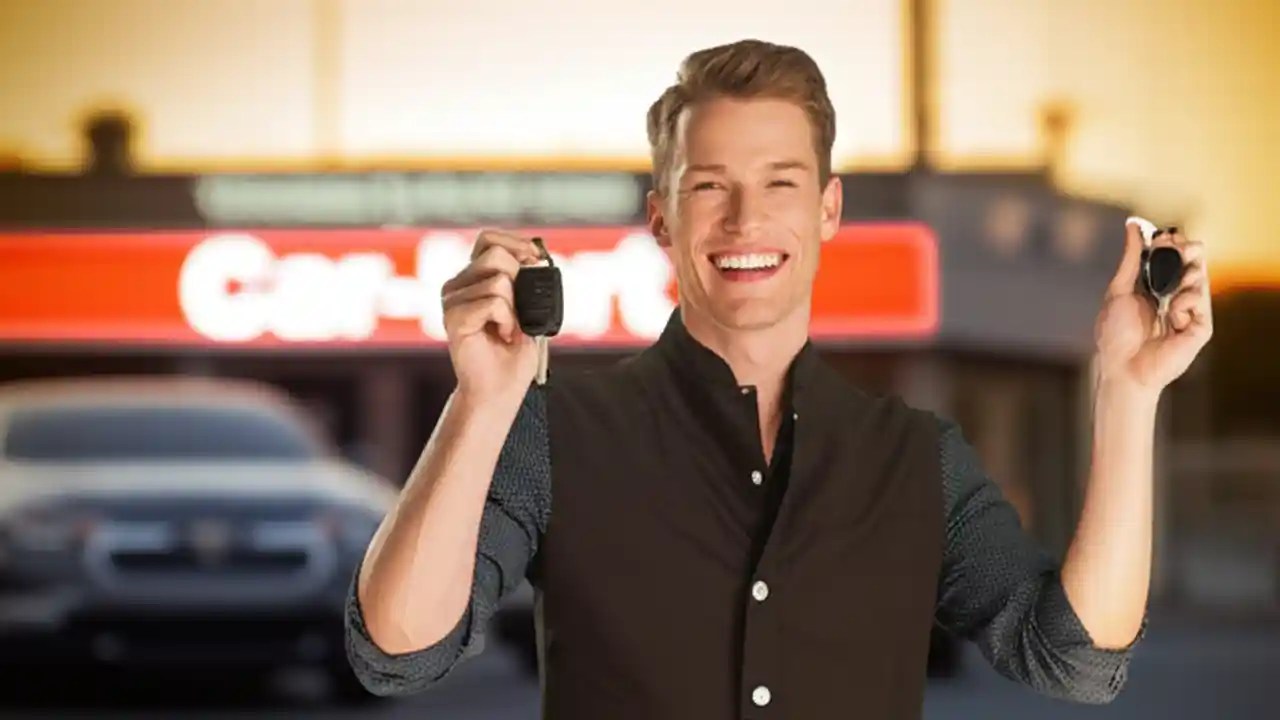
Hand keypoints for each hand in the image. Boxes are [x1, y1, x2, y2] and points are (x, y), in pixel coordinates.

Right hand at [442, 230, 542, 400]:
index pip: (488, 239)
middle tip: (518, 312)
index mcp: (472, 279)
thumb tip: (534, 256)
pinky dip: (508, 321)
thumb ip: (526, 279)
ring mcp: (452, 301)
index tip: (534, 259)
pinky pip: (494, 303)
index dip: (514, 243)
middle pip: (496, 255)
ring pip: (499, 281)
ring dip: (515, 310)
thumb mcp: (528, 308)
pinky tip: (501, 336)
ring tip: (507, 330)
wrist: (500, 390)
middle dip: (519, 280)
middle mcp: (457, 286)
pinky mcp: (454, 319)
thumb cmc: (513, 353)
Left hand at [1094, 220, 1212, 392]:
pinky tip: (1172, 315)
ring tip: (1170, 291)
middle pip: (1194, 261)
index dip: (1172, 243)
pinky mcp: (1200, 327)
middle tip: (1176, 248)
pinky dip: (1185, 302)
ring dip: (1185, 275)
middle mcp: (1176, 296)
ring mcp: (1189, 311)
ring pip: (1201, 277)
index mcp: (1156, 287)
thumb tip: (1133, 227)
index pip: (1174, 256)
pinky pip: (1201, 301)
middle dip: (1187, 249)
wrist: (1122, 367)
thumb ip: (1131, 260)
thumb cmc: (1116, 334)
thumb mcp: (1120, 290)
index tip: (1163, 237)